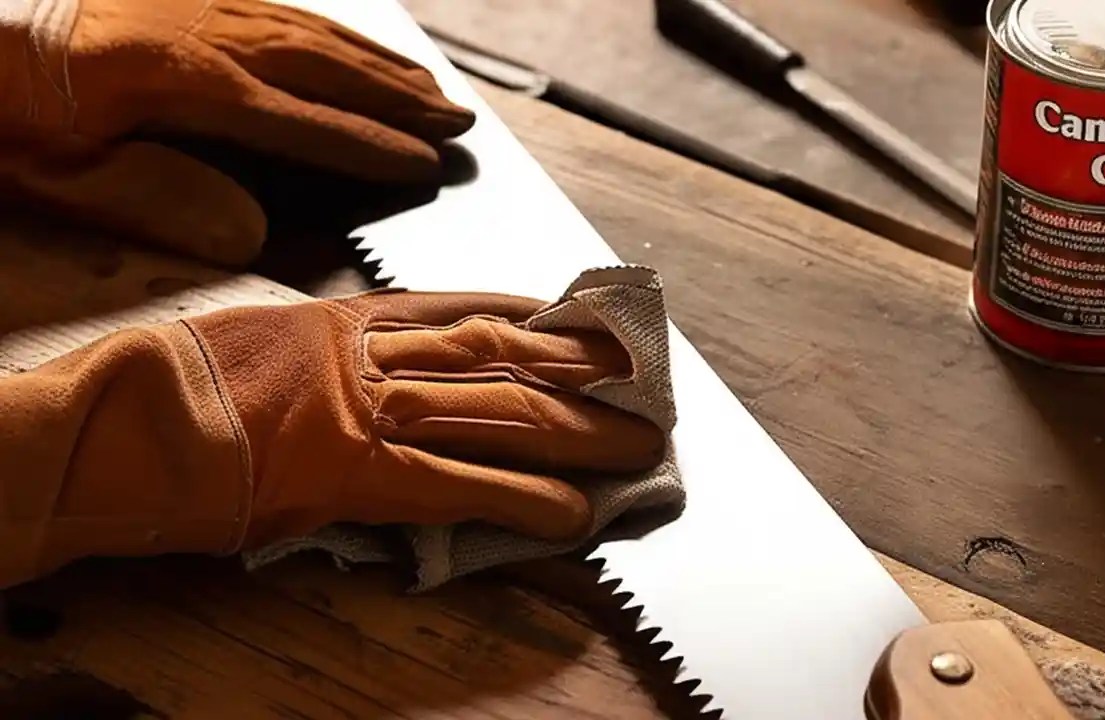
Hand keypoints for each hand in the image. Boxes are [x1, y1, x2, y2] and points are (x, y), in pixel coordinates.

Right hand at [0, 283, 667, 588]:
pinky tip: (571, 512)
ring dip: (576, 431)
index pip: (470, 309)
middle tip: (646, 384)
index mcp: (352, 319)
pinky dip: (520, 498)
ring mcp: (371, 412)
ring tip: (636, 446)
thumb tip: (392, 373)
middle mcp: (375, 355)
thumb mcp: (267, 340)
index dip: (541, 317)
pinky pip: (459, 485)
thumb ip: (339, 351)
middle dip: (582, 373)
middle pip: (504, 357)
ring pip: (499, 414)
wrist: (120, 422)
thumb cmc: (178, 385)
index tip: (591, 320)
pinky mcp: (359, 474)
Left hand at [1, 0, 474, 182]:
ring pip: (319, 34)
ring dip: (384, 65)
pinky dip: (341, 32)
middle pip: (329, 67)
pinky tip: (364, 48)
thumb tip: (251, 228)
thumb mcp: (66, 168)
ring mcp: (209, 5)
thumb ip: (156, 198)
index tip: (425, 166)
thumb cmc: (15, 105)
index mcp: (185, 81)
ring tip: (435, 91)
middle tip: (460, 124)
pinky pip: (290, 10)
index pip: (303, 120)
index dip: (369, 145)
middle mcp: (212, 34)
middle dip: (401, 98)